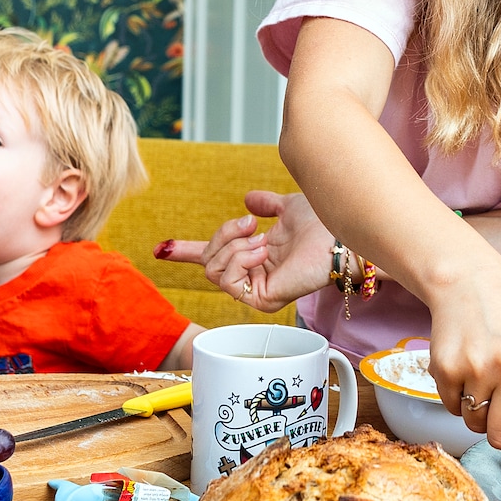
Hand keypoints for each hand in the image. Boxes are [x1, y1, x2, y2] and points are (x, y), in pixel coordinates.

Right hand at [155, 191, 330, 310]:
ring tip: (262, 239)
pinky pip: (227, 280)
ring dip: (234, 246)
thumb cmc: (321, 222)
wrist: (338, 233)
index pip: (213, 258)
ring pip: (214, 270)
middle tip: (251, 223)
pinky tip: (263, 252)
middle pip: (208, 260)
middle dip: (223, 234)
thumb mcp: (286, 207)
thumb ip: (266, 205)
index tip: (161, 248)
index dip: (187, 252)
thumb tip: (249, 200)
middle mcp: (253, 276)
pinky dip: (241, 259)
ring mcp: (256, 290)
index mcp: (255, 256)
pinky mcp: (261, 300)